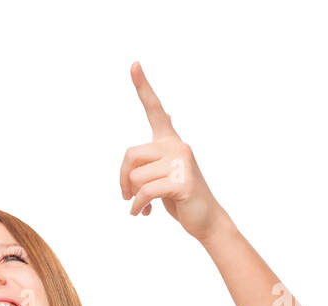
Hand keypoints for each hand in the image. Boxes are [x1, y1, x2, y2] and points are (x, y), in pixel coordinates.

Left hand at [119, 62, 228, 242]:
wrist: (205, 220)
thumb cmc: (180, 197)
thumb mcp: (164, 172)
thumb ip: (156, 154)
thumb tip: (165, 119)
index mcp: (171, 141)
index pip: (156, 109)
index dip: (143, 87)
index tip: (133, 64)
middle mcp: (178, 146)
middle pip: (130, 154)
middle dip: (122, 179)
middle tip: (125, 195)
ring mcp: (182, 162)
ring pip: (136, 177)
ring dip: (132, 197)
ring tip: (141, 206)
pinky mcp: (183, 182)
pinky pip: (145, 192)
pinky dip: (138, 206)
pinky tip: (142, 214)